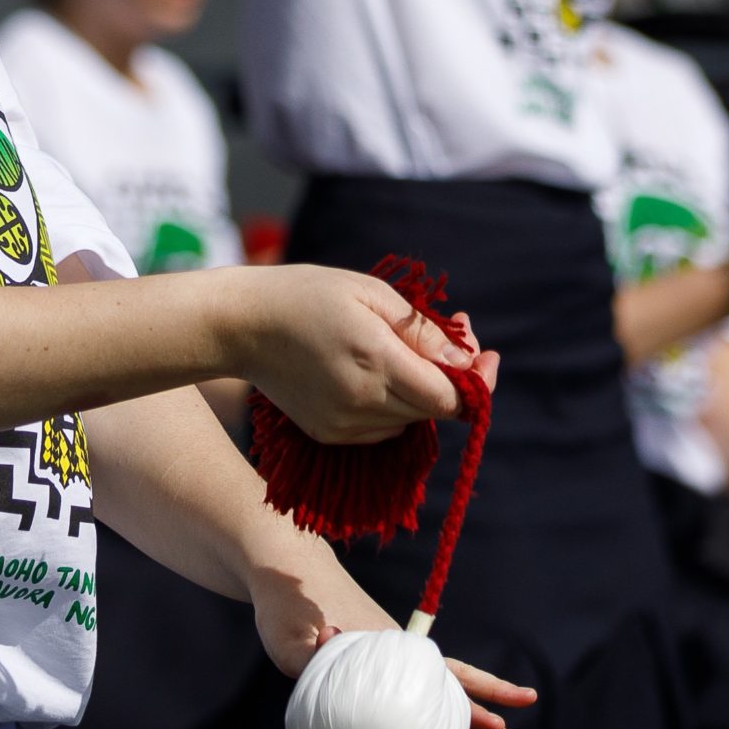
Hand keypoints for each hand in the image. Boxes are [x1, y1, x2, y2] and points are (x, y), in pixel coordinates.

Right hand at [214, 264, 499, 442]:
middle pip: (434, 410)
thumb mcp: (371, 293)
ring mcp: (343, 425)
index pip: (450, 398)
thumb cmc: (307, 295)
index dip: (478, 382)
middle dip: (452, 378)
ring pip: (409, 420)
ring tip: (400, 351)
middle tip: (447, 340)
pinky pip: (381, 429)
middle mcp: (362, 403)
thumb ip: (423, 332)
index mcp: (376, 362)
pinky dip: (390, 405)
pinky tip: (372, 372)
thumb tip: (466, 362)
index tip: (487, 355)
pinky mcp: (329, 434)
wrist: (241, 325)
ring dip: (419, 392)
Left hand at [247, 541, 537, 728]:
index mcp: (386, 647)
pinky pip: (415, 689)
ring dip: (472, 713)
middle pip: (456, 687)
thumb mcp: (290, 635)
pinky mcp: (375, 661)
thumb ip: (312, 652)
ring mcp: (390, 657)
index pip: (440, 681)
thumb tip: (331, 643)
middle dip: (492, 715)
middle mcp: (397, 652)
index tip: (497, 724)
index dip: (468, 706)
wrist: (286, 573)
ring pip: (441, 689)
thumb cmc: (288, 604)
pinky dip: (436, 710)